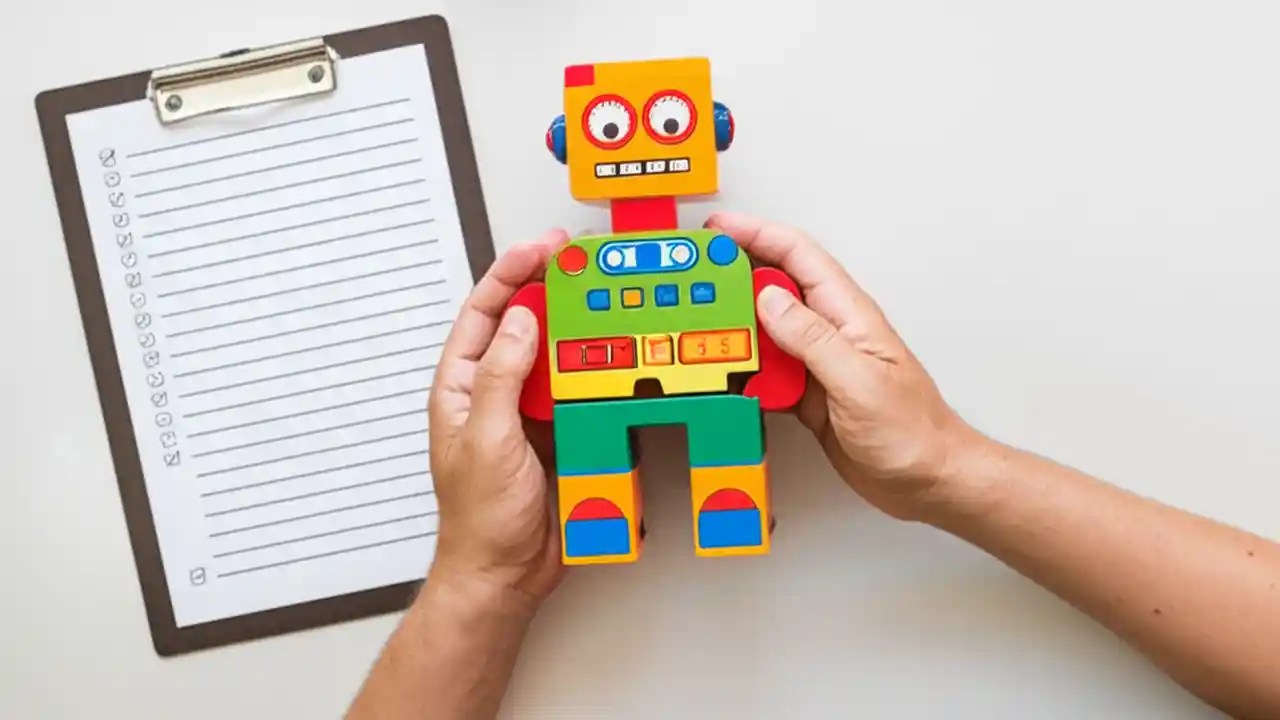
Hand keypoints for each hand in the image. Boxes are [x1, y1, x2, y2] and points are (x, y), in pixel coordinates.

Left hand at [427, 230, 567, 606]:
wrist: (505, 574)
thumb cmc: (479, 518)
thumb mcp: (487, 439)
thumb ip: (502, 377)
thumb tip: (521, 320)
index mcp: (462, 386)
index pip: (485, 313)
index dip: (511, 273)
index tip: (542, 249)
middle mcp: (493, 392)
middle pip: (522, 324)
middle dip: (549, 289)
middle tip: (582, 263)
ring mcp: (526, 411)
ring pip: (554, 354)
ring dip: (577, 328)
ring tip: (601, 300)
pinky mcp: (556, 432)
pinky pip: (578, 390)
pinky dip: (596, 370)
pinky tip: (612, 356)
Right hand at [707, 212, 982, 520]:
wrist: (928, 479)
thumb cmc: (913, 431)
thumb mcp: (860, 381)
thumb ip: (813, 339)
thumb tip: (770, 301)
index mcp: (848, 315)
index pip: (797, 257)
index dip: (757, 234)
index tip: (718, 229)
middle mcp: (830, 332)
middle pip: (773, 288)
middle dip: (733, 276)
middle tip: (694, 278)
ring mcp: (817, 363)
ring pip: (764, 332)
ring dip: (733, 328)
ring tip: (699, 328)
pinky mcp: (807, 395)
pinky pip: (766, 372)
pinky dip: (743, 372)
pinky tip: (727, 377)